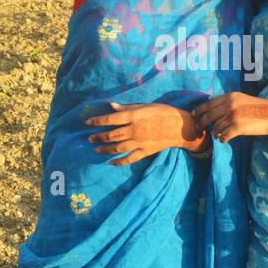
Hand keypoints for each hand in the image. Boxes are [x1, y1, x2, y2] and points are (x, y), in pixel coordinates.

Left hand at [85, 102, 205, 165]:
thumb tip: (110, 106)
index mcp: (134, 116)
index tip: (88, 123)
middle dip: (98, 136)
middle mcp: (135, 130)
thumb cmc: (162, 112)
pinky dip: (119, 161)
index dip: (98, 121)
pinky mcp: (145, 151)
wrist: (180, 126)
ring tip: (96, 148)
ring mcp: (140, 142)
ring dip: (105, 149)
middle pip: (112, 135)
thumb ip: (127, 107)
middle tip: (89, 137)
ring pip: (117, 148)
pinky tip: (111, 162)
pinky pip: (129, 159)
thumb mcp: (145, 106)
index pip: (111, 119)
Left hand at [192, 93, 267, 142]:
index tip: (193, 114)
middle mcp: (230, 105)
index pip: (209, 103)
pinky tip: (224, 140)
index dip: (199, 109)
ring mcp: (233, 116)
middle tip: (198, 128)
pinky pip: (223, 135)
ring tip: (218, 135)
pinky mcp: (237, 127)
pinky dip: (222, 139)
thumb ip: (230, 102)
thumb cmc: (260, 108)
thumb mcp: (243, 99)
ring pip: (215, 127)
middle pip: (209, 116)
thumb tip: (216, 110)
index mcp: (230, 96)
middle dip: (201, 123)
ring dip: (215, 133)